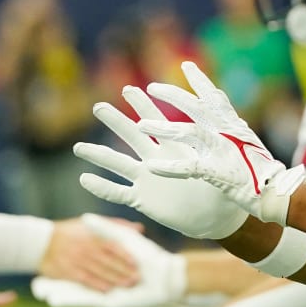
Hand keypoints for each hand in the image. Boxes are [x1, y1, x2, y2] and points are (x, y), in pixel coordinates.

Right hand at [30, 213, 184, 306]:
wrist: (40, 242)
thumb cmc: (69, 232)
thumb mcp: (91, 224)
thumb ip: (115, 226)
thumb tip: (139, 228)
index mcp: (91, 235)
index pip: (111, 245)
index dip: (124, 255)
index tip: (136, 263)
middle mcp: (85, 248)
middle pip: (107, 261)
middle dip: (123, 270)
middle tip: (137, 278)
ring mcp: (76, 260)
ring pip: (98, 271)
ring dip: (114, 279)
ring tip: (127, 285)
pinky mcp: (68, 272)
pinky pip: (84, 280)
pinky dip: (96, 285)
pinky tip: (107, 290)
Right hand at [77, 85, 247, 239]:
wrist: (219, 217)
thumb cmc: (223, 186)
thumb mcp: (221, 163)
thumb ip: (215, 147)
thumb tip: (227, 132)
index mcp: (175, 146)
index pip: (156, 120)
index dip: (143, 105)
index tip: (129, 89)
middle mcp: (156, 158)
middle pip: (131, 135)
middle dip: (115, 121)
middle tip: (98, 106)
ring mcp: (147, 178)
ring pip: (118, 163)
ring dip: (98, 155)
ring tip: (78, 147)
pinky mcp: (143, 199)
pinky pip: (119, 193)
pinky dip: (102, 187)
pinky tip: (85, 179)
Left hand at [142, 62, 304, 224]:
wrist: (279, 194)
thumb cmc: (264, 172)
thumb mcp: (248, 144)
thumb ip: (236, 131)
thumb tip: (232, 120)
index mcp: (235, 126)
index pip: (216, 97)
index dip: (201, 81)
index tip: (187, 66)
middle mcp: (228, 133)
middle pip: (197, 107)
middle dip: (173, 95)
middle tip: (152, 87)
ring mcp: (223, 151)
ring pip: (189, 133)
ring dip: (163, 128)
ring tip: (140, 124)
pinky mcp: (218, 172)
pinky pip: (189, 167)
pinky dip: (170, 167)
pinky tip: (151, 167)